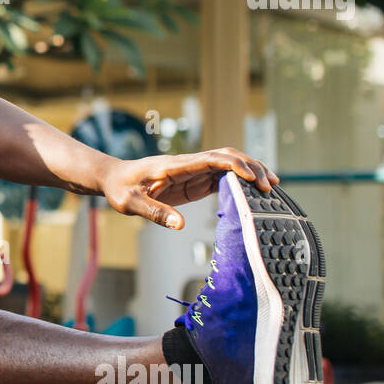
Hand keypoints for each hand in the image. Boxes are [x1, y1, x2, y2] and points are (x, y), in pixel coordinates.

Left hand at [100, 147, 279, 229]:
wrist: (113, 178)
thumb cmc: (120, 189)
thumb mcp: (131, 203)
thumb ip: (155, 212)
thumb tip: (180, 225)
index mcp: (174, 166)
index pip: (211, 159)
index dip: (234, 165)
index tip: (252, 177)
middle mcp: (188, 165)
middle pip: (226, 157)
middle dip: (250, 167)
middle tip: (270, 185)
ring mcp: (193, 171)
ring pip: (227, 165)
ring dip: (249, 172)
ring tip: (270, 187)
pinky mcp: (194, 181)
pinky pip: (221, 177)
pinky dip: (240, 182)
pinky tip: (253, 193)